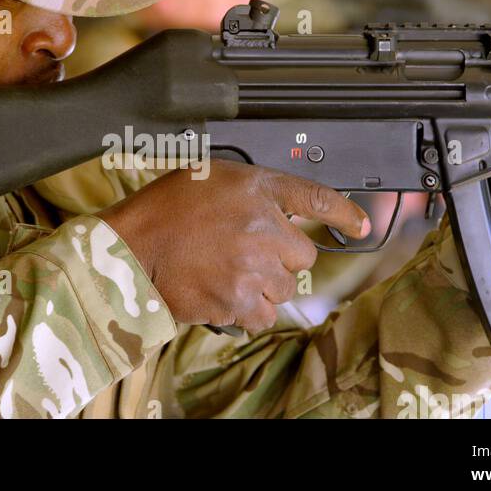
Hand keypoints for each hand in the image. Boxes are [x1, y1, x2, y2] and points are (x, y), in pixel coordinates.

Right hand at [98, 160, 370, 332]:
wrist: (129, 248)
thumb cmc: (161, 211)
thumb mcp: (210, 176)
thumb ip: (252, 190)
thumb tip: (282, 209)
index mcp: (257, 190)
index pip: (315, 197)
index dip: (343, 212)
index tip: (361, 223)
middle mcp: (262, 227)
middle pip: (302, 256)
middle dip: (279, 257)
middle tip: (244, 252)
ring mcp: (253, 267)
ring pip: (285, 288)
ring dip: (264, 285)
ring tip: (227, 273)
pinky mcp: (239, 301)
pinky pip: (263, 314)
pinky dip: (247, 309)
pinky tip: (223, 293)